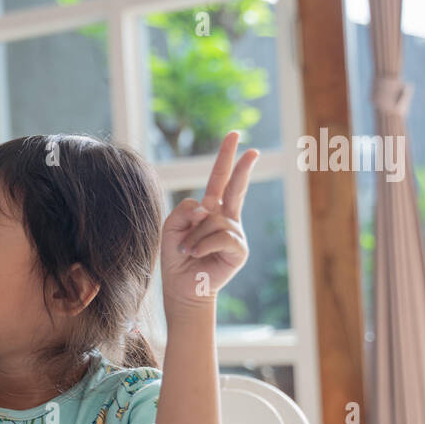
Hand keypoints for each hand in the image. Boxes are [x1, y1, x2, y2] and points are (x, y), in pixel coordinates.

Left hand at [160, 131, 256, 310]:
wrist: (182, 287)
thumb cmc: (177, 257)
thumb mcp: (171, 228)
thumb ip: (184, 210)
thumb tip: (207, 205)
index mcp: (210, 210)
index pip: (219, 180)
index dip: (226, 159)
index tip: (235, 136)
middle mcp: (226, 218)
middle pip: (236, 187)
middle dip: (242, 167)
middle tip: (253, 150)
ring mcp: (235, 233)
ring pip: (213, 220)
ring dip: (194, 235)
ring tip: (188, 250)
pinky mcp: (239, 249)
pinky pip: (219, 236)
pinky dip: (202, 244)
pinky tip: (196, 254)